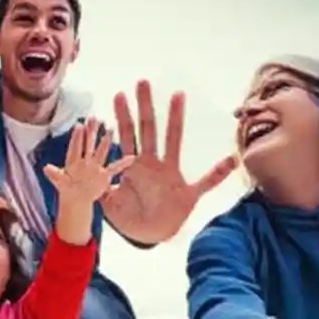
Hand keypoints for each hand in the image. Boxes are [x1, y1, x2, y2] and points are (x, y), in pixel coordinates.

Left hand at [43, 118, 133, 204]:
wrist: (77, 199)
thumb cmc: (67, 190)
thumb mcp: (60, 182)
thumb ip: (55, 175)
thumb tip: (46, 168)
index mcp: (73, 162)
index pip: (75, 147)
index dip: (77, 137)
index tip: (79, 124)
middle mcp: (85, 161)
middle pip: (88, 144)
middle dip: (91, 131)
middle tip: (94, 117)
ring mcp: (95, 167)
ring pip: (101, 151)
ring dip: (106, 141)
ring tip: (111, 128)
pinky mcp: (104, 175)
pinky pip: (114, 168)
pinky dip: (122, 164)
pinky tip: (131, 158)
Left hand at [102, 81, 237, 244]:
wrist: (148, 236)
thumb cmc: (130, 217)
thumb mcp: (109, 203)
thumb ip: (99, 188)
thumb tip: (86, 176)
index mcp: (134, 166)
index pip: (127, 136)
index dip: (122, 118)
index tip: (118, 95)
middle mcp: (153, 164)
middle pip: (148, 129)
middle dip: (144, 106)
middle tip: (142, 82)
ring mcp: (171, 175)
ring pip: (173, 141)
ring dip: (175, 118)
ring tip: (177, 95)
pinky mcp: (188, 193)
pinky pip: (207, 182)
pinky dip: (219, 173)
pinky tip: (232, 160)